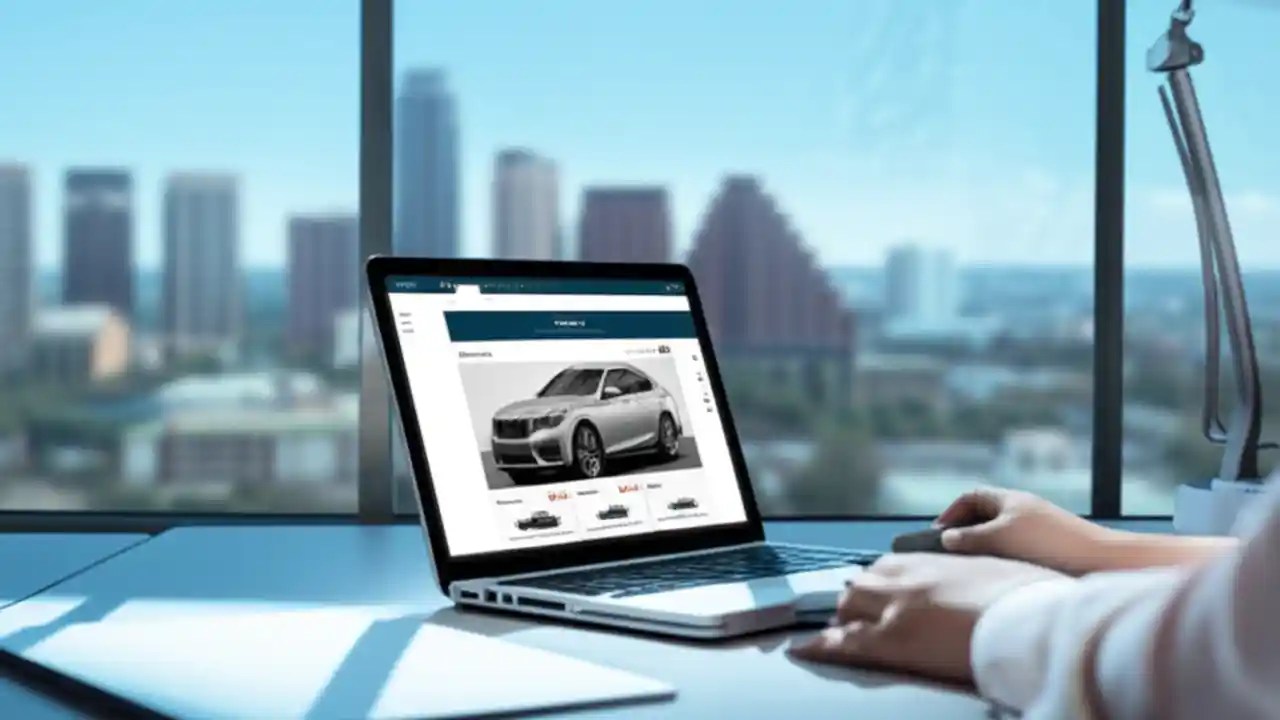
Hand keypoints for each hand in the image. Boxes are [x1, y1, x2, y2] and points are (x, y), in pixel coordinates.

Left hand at [788, 553, 1064, 683]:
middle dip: (857, 599)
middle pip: (865, 584)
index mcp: (938, 562)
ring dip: (844, 618)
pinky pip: (846, 642)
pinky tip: (804, 648)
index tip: (877, 588)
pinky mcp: (893, 639)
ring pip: (851, 606)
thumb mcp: (1004, 575)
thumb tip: (991, 585)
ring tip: (836, 632)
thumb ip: (981, 577)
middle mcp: (911, 579)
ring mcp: (897, 607)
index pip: (892, 565)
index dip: (880, 580)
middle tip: (853, 614)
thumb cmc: (1033, 602)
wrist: (1035, 623)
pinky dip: (822, 644)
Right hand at [934, 487, 1111, 574]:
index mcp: (1010, 499)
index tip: (938, 534)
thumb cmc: (1047, 543)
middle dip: (965, 533)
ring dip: (984, 549)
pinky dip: (1002, 560)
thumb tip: (947, 538)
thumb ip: (969, 538)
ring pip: (1000, 536)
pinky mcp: (1050, 548)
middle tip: (951, 554)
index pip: (971, 497)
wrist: (1099, 560)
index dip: (951, 513)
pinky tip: (1002, 576)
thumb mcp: (999, 537)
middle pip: (984, 516)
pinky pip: (1016, 550)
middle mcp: (1023, 510)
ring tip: (974, 568)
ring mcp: (1038, 529)